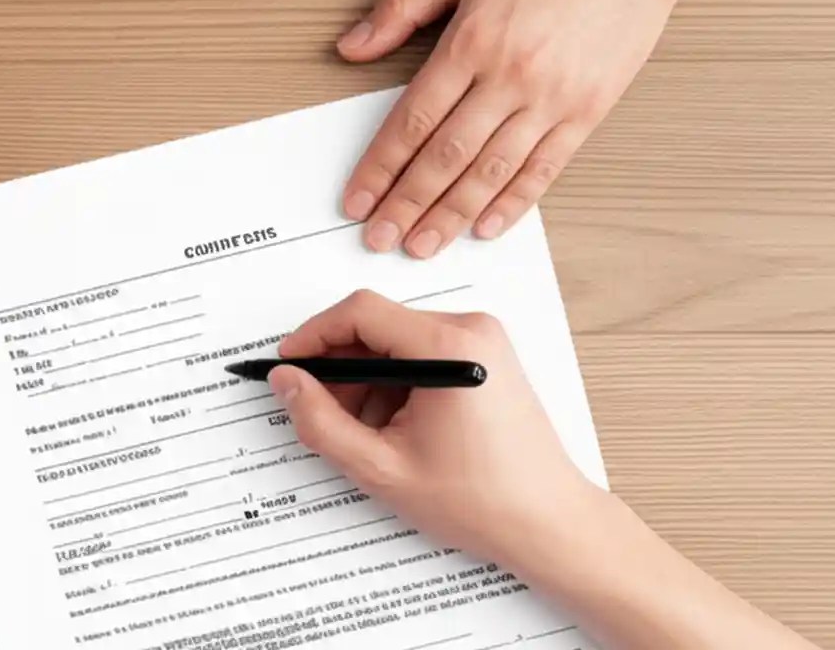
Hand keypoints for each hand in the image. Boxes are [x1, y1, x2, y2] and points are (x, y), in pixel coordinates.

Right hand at [270, 290, 595, 561]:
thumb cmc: (480, 500)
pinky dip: (396, 383)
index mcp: (449, 347)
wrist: (547, 521)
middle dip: (341, 367)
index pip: (360, 312)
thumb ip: (321, 421)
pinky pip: (422, 353)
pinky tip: (395, 428)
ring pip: (397, 341)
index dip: (314, 335)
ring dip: (368, 380)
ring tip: (367, 434)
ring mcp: (484, 342)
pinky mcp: (487, 357)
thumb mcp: (381, 467)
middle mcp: (471, 331)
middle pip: (378, 325)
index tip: (289, 364)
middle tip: (321, 412)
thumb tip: (287, 383)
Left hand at [339, 0, 703, 256]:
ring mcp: (551, 99)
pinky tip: (486, 228)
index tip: (358, 200)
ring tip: (422, 246)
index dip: (380, 168)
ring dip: (451, 216)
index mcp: (472, 42)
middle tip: (380, 238)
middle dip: (407, 204)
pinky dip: (513, 203)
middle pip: (445, 157)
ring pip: (491, 172)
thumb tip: (350, 47)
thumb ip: (401, 9)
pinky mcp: (587, 111)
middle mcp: (510, 77)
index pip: (412, 121)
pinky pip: (544, 169)